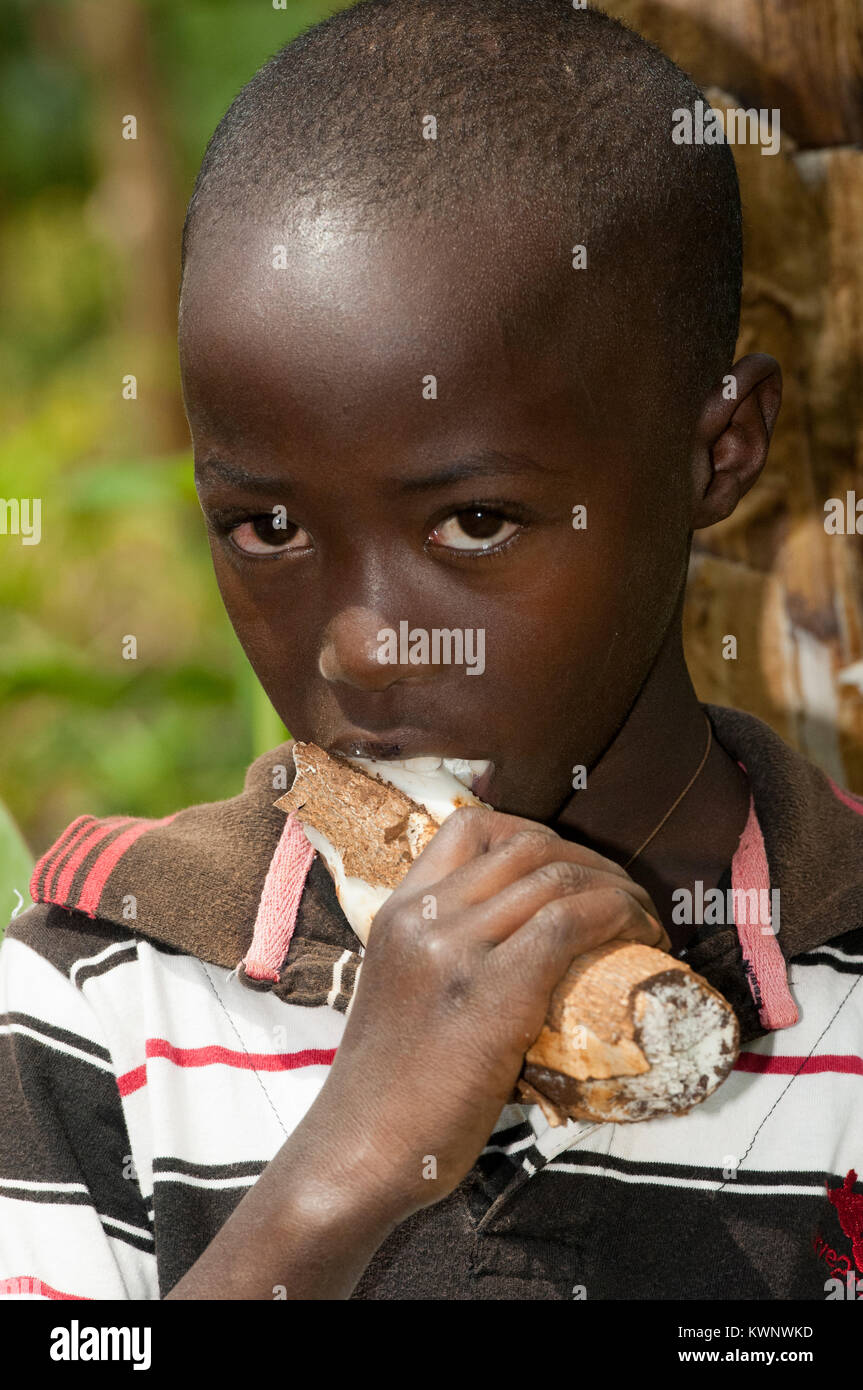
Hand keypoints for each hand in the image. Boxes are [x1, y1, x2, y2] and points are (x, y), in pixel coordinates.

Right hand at [297, 806, 665, 1227]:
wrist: (359, 1152)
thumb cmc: (387, 1090)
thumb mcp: (400, 991)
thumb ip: (441, 956)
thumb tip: (515, 948)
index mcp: (397, 911)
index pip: (470, 826)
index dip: (537, 835)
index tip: (572, 872)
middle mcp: (422, 917)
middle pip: (528, 845)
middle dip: (592, 862)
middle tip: (626, 900)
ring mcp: (453, 950)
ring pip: (556, 877)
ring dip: (618, 890)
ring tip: (643, 923)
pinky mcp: (492, 993)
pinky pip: (569, 923)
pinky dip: (619, 917)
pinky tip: (641, 939)